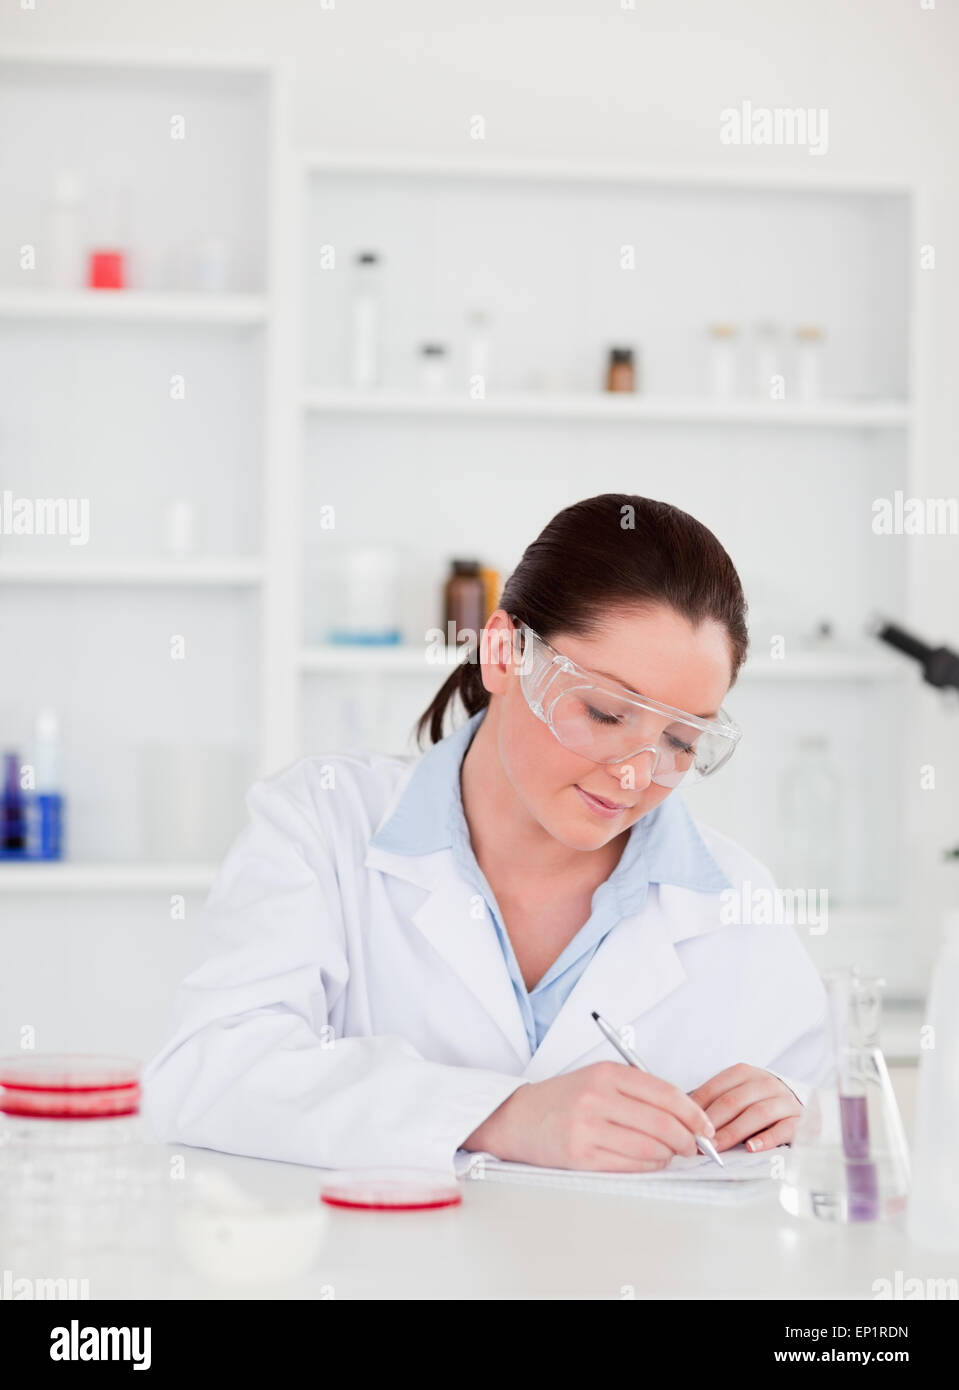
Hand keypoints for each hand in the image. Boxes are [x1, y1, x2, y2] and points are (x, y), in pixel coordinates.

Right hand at [461, 1062, 714, 1171]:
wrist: (518, 1118)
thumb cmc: (565, 1099)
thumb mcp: (598, 1079)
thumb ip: (638, 1091)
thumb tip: (686, 1115)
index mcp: (606, 1073)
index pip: (665, 1093)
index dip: (693, 1113)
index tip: (706, 1126)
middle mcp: (597, 1098)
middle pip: (661, 1123)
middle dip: (687, 1139)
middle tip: (694, 1146)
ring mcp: (587, 1128)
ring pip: (649, 1148)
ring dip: (669, 1155)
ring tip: (670, 1154)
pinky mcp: (581, 1156)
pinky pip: (630, 1166)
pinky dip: (650, 1166)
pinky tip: (652, 1162)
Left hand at [688, 1064, 801, 1152]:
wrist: (798, 1101)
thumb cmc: (758, 1100)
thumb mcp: (738, 1092)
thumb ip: (716, 1101)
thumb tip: (686, 1119)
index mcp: (744, 1073)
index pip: (716, 1088)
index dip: (699, 1108)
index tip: (686, 1125)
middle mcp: (765, 1083)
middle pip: (734, 1101)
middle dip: (713, 1123)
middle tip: (699, 1141)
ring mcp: (783, 1100)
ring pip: (757, 1114)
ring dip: (734, 1132)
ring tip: (717, 1146)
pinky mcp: (798, 1120)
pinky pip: (783, 1129)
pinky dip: (766, 1139)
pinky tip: (751, 1148)